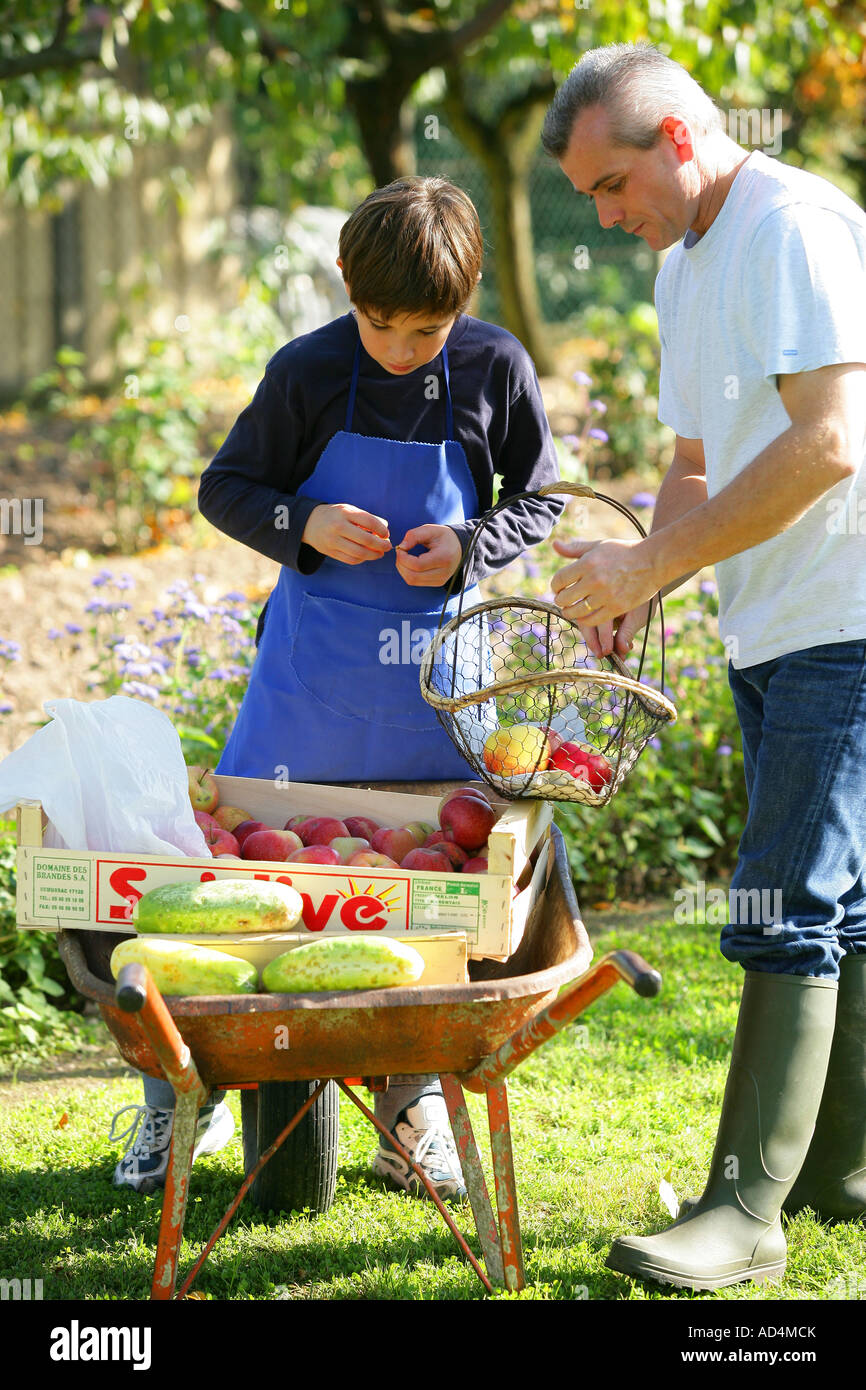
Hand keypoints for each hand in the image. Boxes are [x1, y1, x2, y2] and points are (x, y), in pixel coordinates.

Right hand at [302, 503, 390, 564]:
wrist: (309, 522)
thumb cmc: (335, 515)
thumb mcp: (349, 510)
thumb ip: (367, 518)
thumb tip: (385, 528)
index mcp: (345, 513)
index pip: (369, 522)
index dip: (382, 530)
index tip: (386, 534)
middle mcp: (338, 527)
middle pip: (366, 540)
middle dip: (381, 545)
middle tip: (388, 546)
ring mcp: (333, 541)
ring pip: (359, 553)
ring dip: (374, 555)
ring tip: (380, 553)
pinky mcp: (330, 552)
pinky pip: (351, 560)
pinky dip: (362, 559)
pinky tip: (366, 555)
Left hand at [394, 524, 462, 586]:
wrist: (459, 547)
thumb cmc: (444, 537)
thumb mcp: (430, 530)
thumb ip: (414, 535)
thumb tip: (401, 547)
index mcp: (444, 557)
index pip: (417, 565)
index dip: (403, 558)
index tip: (400, 548)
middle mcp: (443, 572)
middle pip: (413, 576)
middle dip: (400, 564)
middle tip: (400, 552)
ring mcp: (441, 580)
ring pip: (412, 581)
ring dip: (402, 569)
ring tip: (403, 557)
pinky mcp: (437, 583)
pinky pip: (416, 582)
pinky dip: (408, 573)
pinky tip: (409, 563)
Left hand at [551, 536, 656, 657]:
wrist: (653, 561)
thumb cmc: (623, 552)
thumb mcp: (599, 545)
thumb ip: (575, 549)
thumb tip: (555, 545)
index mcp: (588, 562)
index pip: (559, 579)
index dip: (555, 586)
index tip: (558, 588)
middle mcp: (595, 579)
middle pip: (564, 597)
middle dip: (560, 600)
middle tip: (563, 600)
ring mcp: (606, 595)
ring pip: (576, 611)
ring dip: (570, 612)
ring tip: (571, 609)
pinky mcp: (616, 608)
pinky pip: (592, 620)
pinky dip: (584, 620)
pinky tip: (584, 616)